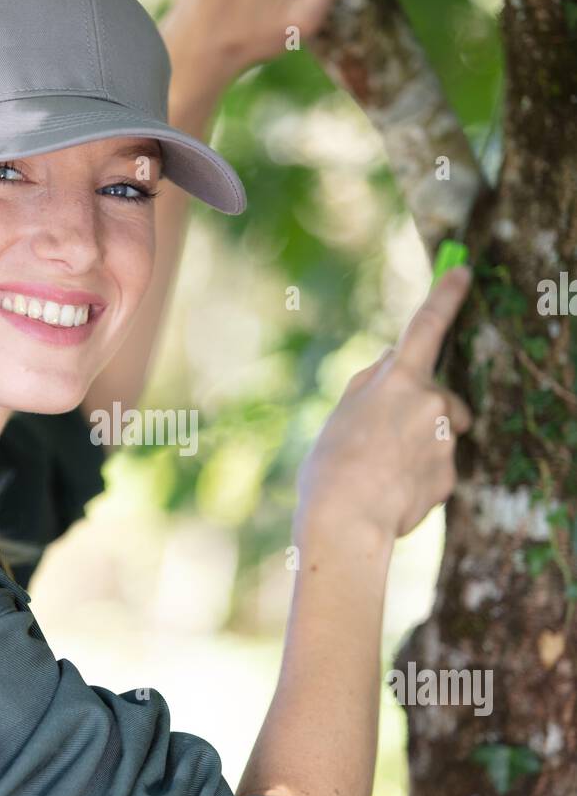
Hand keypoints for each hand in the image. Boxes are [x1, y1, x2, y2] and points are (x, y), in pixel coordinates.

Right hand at [297, 268, 473, 541]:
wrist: (347, 524)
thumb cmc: (332, 468)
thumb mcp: (343, 411)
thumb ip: (372, 379)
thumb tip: (395, 358)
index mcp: (399, 379)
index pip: (426, 326)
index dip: (446, 295)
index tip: (463, 271)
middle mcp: (432, 403)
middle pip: (435, 392)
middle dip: (418, 407)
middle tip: (378, 437)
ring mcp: (445, 441)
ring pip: (438, 432)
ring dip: (418, 443)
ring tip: (381, 469)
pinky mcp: (449, 476)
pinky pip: (436, 468)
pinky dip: (417, 477)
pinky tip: (391, 492)